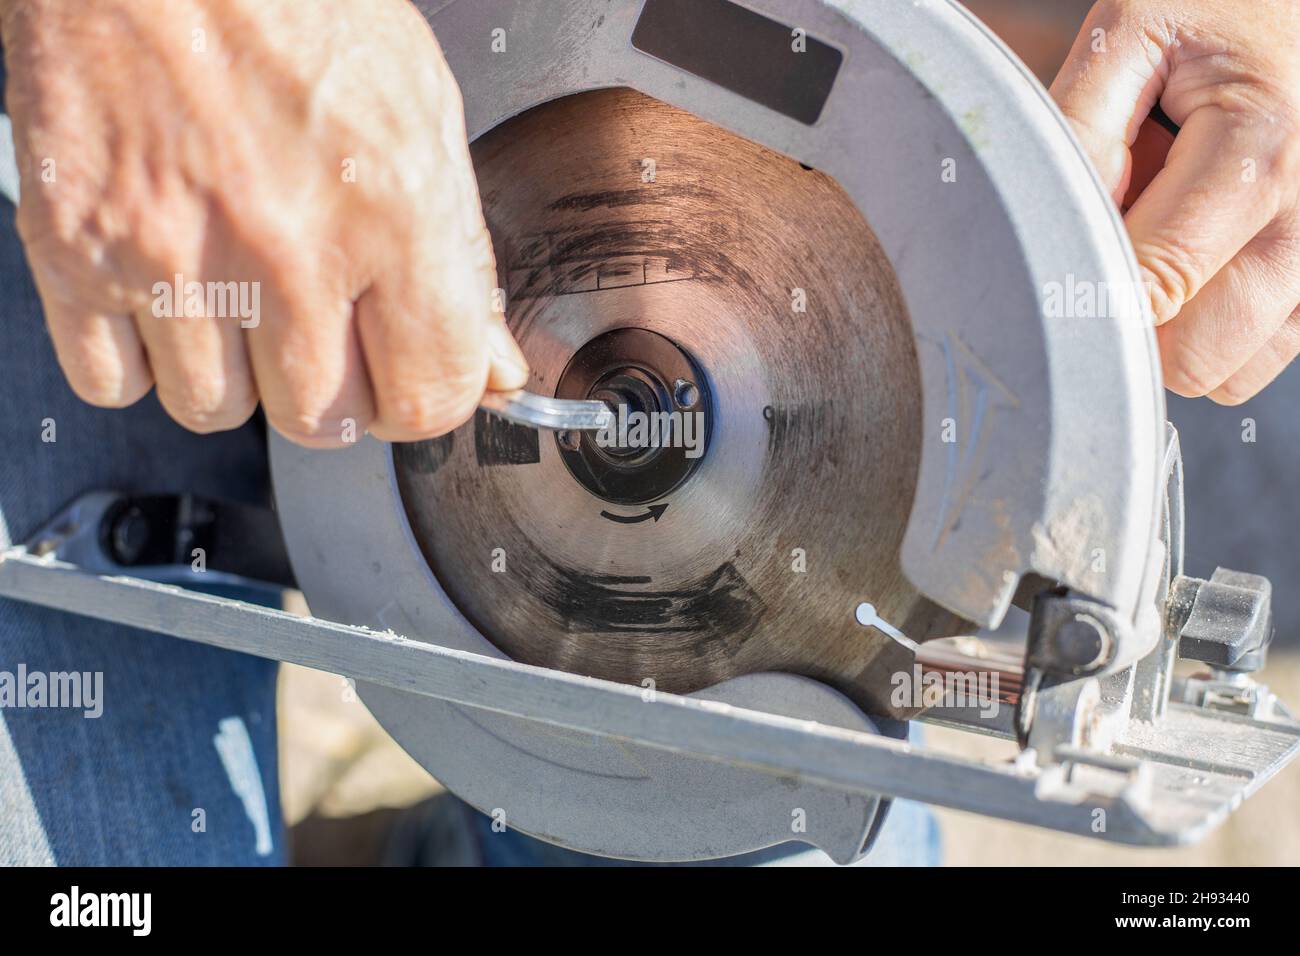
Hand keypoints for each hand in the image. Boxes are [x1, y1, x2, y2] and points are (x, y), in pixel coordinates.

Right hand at [0, 0, 527, 445]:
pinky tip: (166, 290)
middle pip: (324, 423)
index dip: (423, 397)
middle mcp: (285, 250)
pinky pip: (116, 383)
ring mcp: (173, 258)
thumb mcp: (424, 114)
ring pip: (218, 412)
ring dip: (235, 373)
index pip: (428, 398)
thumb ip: (462, 259)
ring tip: (235, 284)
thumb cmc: (294, 4)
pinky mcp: (75, 251)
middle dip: (332, 389)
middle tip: (318, 318)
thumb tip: (491, 367)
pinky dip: (142, 356)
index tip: (408, 375)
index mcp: (392, 214)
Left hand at [1052, 0, 1299, 403]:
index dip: (1093, 294)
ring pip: (1230, 373)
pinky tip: (1207, 254)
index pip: (1156, 286)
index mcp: (1261, 145)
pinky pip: (1259, 360)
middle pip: (1197, 357)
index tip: (1063, 267)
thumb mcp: (1128, 37)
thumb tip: (1055, 230)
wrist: (1287, 6)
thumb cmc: (1208, 14)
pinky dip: (1219, 329)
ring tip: (1172, 233)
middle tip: (1122, 237)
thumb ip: (1083, 131)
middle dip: (1137, 317)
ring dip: (1180, 326)